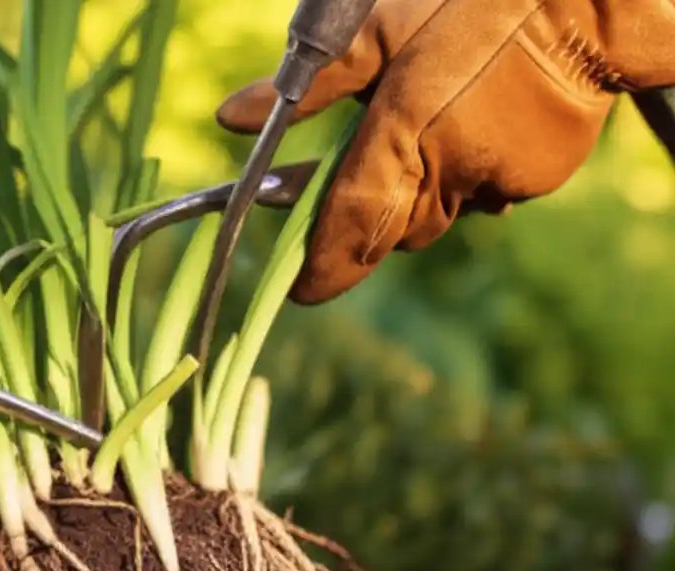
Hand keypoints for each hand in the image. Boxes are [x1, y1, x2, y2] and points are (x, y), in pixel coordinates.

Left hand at [217, 0, 674, 303]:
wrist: (589, 0)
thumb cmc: (473, 0)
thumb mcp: (381, 25)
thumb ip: (311, 83)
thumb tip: (231, 118)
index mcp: (402, 134)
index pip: (350, 227)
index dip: (323, 268)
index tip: (300, 291)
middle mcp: (447, 172)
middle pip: (394, 230)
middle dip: (373, 219)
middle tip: (361, 177)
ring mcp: (497, 179)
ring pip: (440, 212)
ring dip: (422, 192)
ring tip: (428, 128)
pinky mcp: (538, 176)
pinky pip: (486, 192)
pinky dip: (470, 172)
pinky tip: (475, 122)